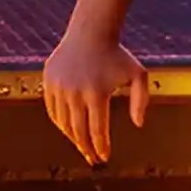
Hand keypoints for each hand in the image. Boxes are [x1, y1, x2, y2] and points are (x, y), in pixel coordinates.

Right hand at [42, 32, 149, 165]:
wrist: (91, 32)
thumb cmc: (117, 55)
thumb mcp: (137, 74)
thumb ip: (141, 100)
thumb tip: (138, 124)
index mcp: (97, 93)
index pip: (97, 130)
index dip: (100, 147)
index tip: (104, 158)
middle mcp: (75, 92)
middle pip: (78, 131)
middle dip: (86, 148)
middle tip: (92, 158)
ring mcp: (59, 86)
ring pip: (63, 123)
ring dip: (72, 137)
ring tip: (81, 145)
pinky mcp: (49, 81)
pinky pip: (52, 110)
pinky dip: (60, 123)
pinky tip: (69, 129)